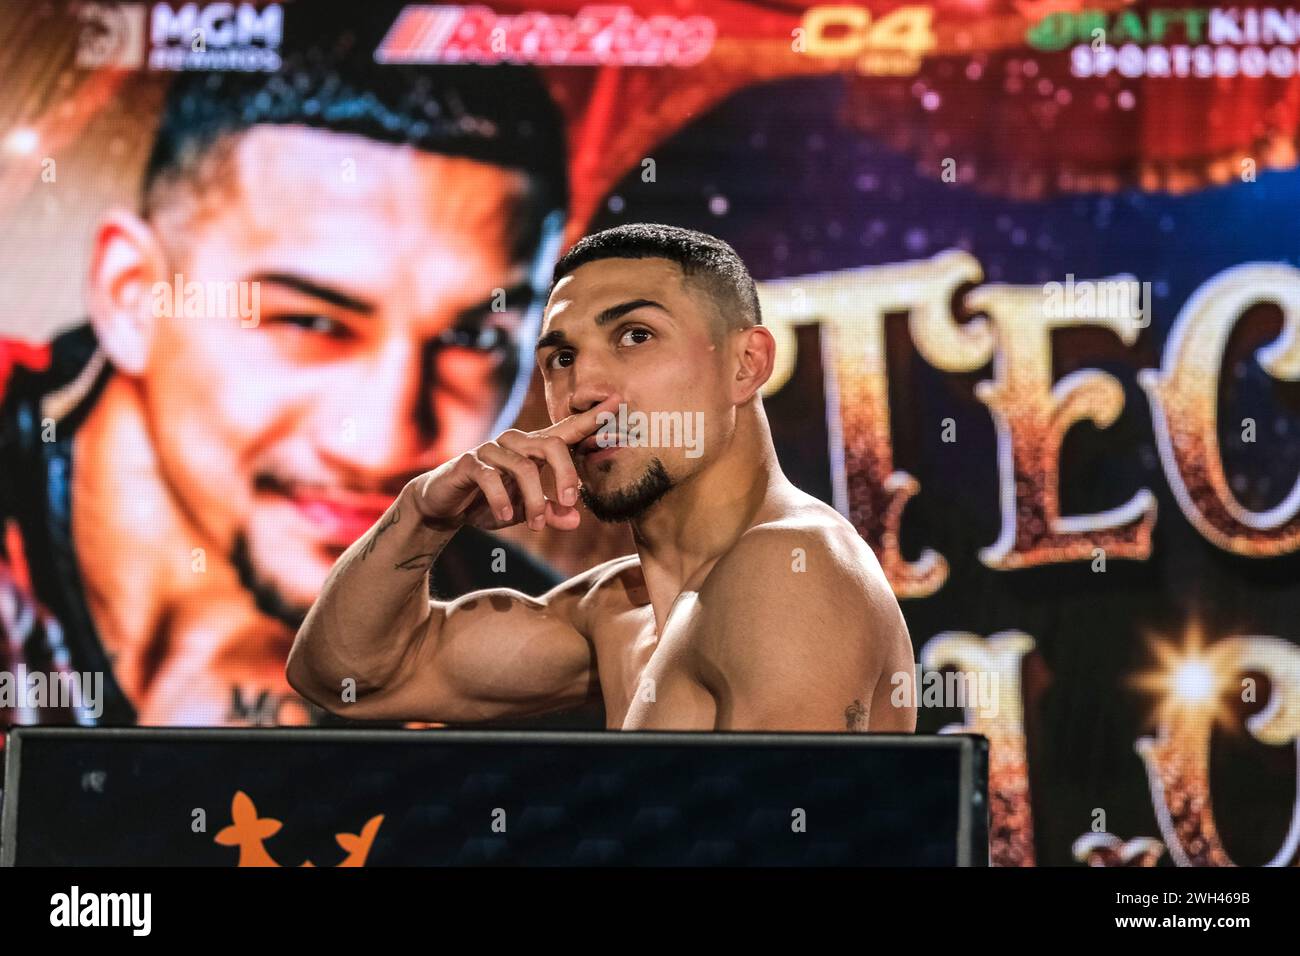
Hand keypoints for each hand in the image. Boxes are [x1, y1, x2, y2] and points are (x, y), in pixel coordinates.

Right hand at [407, 394, 622, 532]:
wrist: (444, 504)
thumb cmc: (490, 502)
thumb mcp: (526, 512)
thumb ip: (551, 513)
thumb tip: (576, 520)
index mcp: (533, 450)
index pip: (567, 430)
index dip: (592, 417)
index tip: (618, 403)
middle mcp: (515, 443)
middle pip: (551, 444)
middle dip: (566, 474)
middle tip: (572, 502)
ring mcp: (491, 450)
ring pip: (523, 467)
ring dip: (534, 500)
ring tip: (538, 525)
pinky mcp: (469, 463)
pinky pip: (491, 478)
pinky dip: (502, 501)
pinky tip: (507, 517)